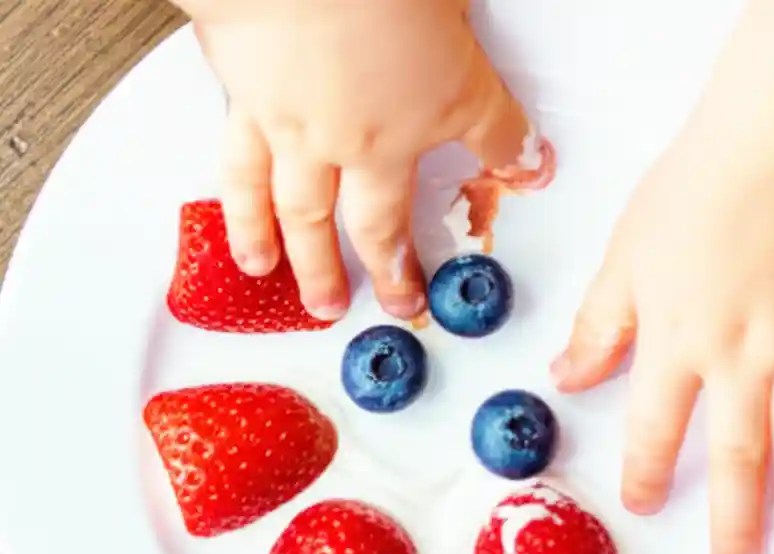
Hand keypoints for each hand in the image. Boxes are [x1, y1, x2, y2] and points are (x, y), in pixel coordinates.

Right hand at [176, 0, 530, 319]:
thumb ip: (464, 26)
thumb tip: (472, 22)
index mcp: (439, 100)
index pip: (497, 139)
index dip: (520, 160)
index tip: (529, 172)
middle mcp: (370, 136)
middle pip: (384, 224)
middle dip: (395, 272)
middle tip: (402, 305)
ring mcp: (305, 131)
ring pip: (308, 219)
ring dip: (314, 268)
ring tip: (320, 302)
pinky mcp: (250, 110)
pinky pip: (244, 179)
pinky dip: (244, 220)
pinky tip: (247, 247)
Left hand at [552, 142, 773, 553]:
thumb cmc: (698, 188)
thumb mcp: (626, 254)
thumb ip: (599, 325)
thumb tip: (564, 378)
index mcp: (679, 341)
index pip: (656, 429)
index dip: (647, 475)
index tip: (645, 509)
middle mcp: (743, 357)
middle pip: (737, 457)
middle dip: (735, 525)